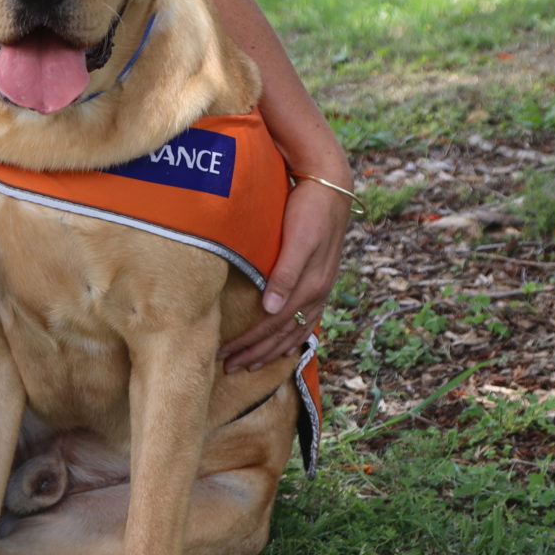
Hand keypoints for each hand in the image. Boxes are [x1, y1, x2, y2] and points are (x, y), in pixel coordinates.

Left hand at [222, 178, 350, 372]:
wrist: (331, 186)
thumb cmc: (308, 209)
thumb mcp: (298, 239)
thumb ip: (285, 274)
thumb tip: (271, 309)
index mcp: (310, 285)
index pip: (272, 325)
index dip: (249, 343)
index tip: (224, 355)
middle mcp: (317, 292)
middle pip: (283, 334)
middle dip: (255, 354)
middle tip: (228, 367)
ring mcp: (321, 288)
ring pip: (295, 331)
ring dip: (272, 351)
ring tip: (250, 364)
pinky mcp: (320, 280)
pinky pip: (306, 320)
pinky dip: (292, 337)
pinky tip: (283, 343)